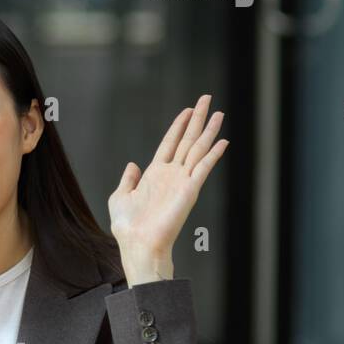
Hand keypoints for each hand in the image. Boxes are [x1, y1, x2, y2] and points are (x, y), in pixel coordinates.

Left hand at [108, 94, 228, 281]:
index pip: (170, 143)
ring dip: (208, 131)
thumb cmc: (129, 227)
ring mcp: (182, 181)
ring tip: (218, 113)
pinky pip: (203, 167)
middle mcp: (171, 174)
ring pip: (198, 149)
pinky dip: (213, 154)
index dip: (179, 125)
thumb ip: (128, 179)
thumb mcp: (121, 197)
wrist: (137, 244)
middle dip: (198, 119)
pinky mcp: (190, 190)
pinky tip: (223, 141)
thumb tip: (132, 164)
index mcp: (155, 174)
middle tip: (207, 99)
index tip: (188, 110)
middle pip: (187, 140)